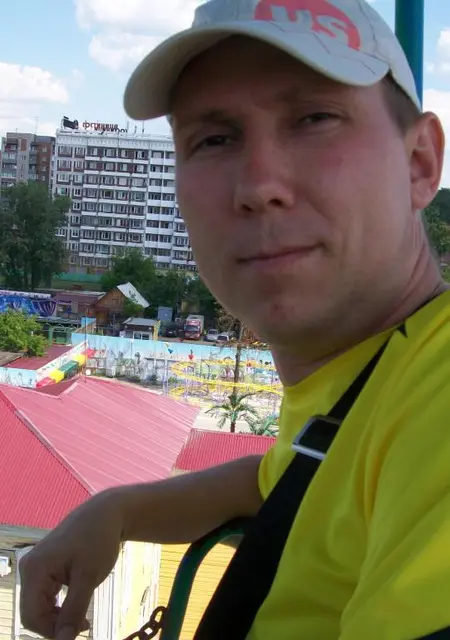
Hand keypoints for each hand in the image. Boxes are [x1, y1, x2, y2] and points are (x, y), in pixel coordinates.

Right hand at [19, 490, 123, 639]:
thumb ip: (74, 610)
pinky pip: (45, 595)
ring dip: (58, 616)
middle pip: (33, 612)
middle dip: (56, 624)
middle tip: (85, 625)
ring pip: (39, 605)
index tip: (79, 632)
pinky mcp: (45, 566)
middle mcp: (29, 568)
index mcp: (35, 569)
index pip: (31, 616)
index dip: (52, 631)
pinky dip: (59, 605)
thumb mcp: (88, 577)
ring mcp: (36, 566)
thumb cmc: (98, 540)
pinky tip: (77, 604)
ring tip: (84, 618)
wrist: (106, 513)